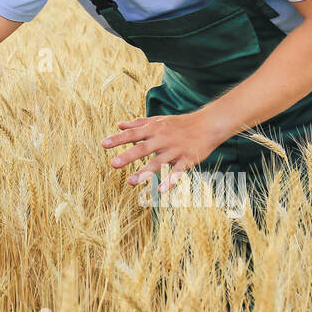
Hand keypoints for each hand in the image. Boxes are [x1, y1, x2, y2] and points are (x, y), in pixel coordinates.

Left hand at [101, 111, 230, 191]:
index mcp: (154, 129)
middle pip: (143, 148)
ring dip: (144, 172)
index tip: (103, 144)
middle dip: (128, 156)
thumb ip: (138, 124)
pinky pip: (177, 172)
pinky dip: (169, 181)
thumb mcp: (158, 120)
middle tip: (113, 164)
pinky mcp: (187, 160)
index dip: (118, 139)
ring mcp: (175, 150)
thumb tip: (119, 125)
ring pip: (158, 163)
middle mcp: (163, 139)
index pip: (133, 134)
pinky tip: (160, 191)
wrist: (208, 124)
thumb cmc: (179, 123)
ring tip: (130, 182)